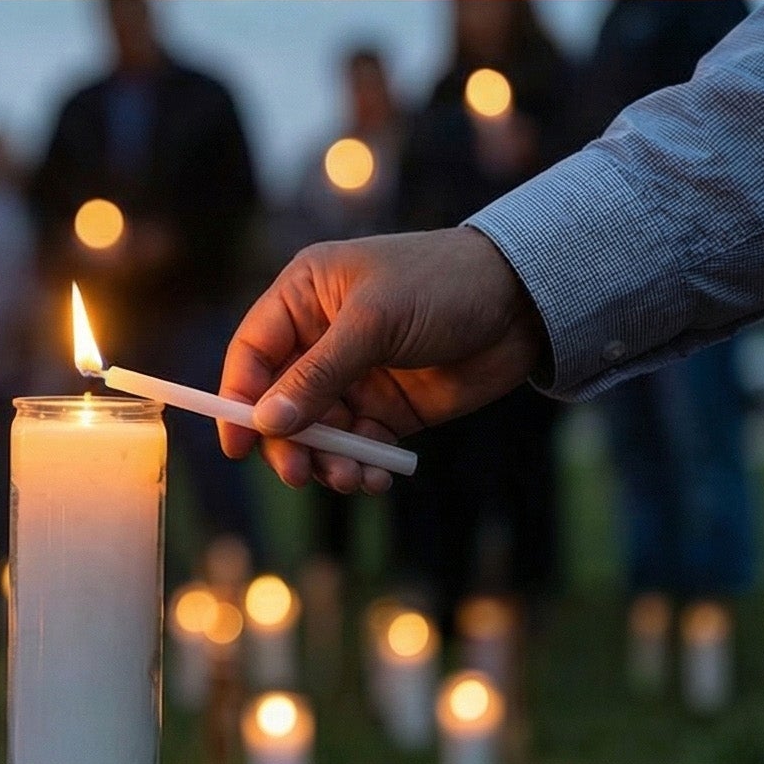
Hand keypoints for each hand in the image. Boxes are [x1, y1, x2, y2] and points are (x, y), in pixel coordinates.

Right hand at [217, 226, 547, 494]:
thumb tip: (266, 421)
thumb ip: (318, 373)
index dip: (238, 397)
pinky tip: (373, 479)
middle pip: (280, 401)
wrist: (525, 301)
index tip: (237, 443)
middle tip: (300, 474)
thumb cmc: (441, 285)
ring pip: (319, 430)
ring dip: (326, 460)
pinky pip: (359, 445)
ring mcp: (356, 375)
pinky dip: (361, 466)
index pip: (253, 352)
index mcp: (304, 297)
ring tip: (349, 478)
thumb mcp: (374, 322)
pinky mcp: (389, 407)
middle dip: (287, 441)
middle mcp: (322, 338)